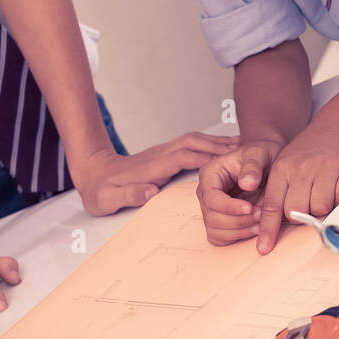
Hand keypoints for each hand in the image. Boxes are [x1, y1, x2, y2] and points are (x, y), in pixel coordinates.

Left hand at [73, 134, 239, 216]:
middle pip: (195, 143)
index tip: (231, 162)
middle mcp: (160, 154)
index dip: (208, 158)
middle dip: (220, 145)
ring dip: (218, 142)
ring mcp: (163, 152)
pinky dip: (210, 144)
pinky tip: (223, 148)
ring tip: (244, 146)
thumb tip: (151, 192)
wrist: (91, 173)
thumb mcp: (108, 198)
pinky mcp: (165, 154)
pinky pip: (192, 145)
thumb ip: (129, 194)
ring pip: (195, 140)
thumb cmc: (100, 190)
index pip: (185, 157)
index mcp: (152, 166)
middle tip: (248, 150)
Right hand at [196, 138, 281, 246]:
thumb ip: (252, 166)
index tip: (251, 207)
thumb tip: (246, 184)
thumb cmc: (261, 155)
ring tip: (261, 222)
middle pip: (212, 217)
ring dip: (239, 231)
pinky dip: (237, 237)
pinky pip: (220, 237)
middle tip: (262, 214)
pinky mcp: (219, 220)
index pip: (211, 198)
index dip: (230, 207)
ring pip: (215, 230)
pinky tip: (255, 228)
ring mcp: (211, 208)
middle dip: (238, 221)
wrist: (267, 162)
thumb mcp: (260, 153)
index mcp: (210, 174)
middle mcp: (206, 192)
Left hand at [253, 126, 338, 253]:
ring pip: (320, 208)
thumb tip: (277, 224)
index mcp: (282, 169)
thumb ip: (281, 193)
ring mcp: (325, 168)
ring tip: (323, 191)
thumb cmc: (310, 151)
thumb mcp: (286, 166)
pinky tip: (337, 187)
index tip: (264, 248)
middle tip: (308, 202)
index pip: (272, 205)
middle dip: (302, 215)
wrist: (338, 126)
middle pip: (296, 212)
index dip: (268, 229)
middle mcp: (301, 168)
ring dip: (323, 208)